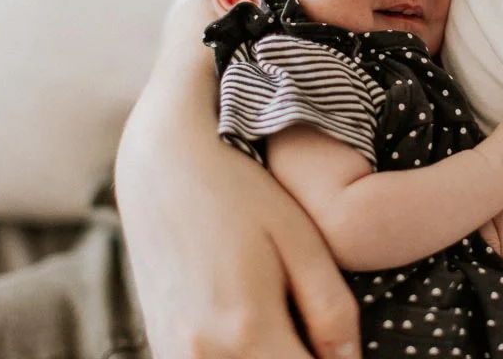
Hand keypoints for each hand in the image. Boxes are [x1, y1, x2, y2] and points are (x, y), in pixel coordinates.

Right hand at [115, 0, 360, 358]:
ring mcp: (173, 351)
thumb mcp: (301, 241)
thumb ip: (331, 310)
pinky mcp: (160, 342)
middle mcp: (202, 352)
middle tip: (320, 334)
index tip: (342, 348)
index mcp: (247, 328)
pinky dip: (240, 356)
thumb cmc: (242, 192)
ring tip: (292, 325)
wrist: (164, 163)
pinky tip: (258, 323)